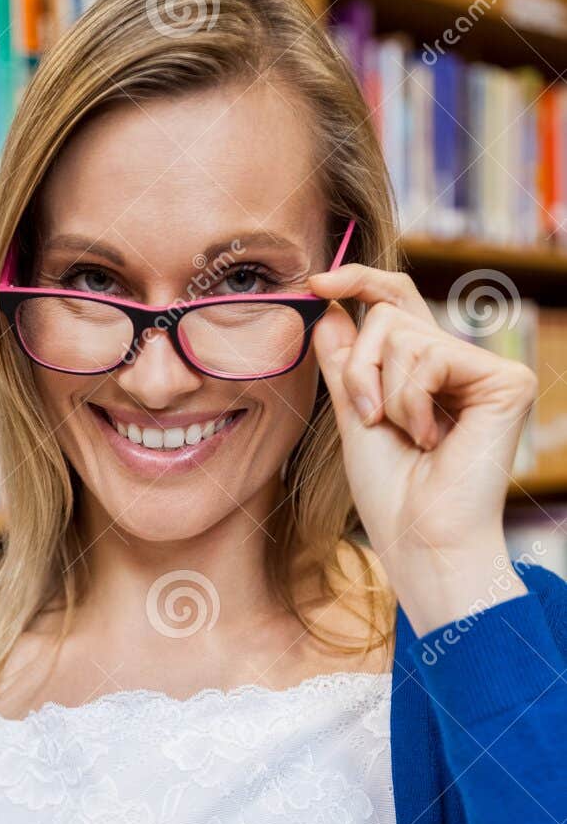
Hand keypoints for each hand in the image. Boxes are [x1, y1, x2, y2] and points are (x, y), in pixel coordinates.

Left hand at [308, 261, 534, 634]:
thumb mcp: (354, 419)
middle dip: (359, 368)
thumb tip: (330, 308)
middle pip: (390, 316)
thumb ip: (345, 364)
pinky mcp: (506, 380)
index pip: (396, 304)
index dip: (359, 281)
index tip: (316, 283)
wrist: (420, 541)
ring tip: (408, 438)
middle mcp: (460, 364)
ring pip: (403, 335)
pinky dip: (411, 402)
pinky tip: (432, 439)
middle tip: (368, 421)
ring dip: (384, 394)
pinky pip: (431, 357)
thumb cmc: (391, 496)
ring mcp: (486, 370)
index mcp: (427, 372)